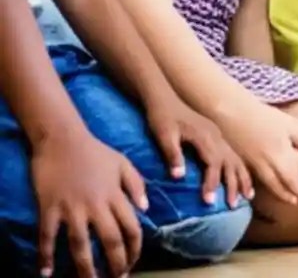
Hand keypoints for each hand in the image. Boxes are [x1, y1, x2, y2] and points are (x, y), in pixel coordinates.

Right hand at [31, 131, 147, 277]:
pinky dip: (46, 256)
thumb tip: (146, 209)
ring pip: (80, 245)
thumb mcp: (123, 163)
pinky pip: (47, 236)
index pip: (132, 229)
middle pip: (110, 242)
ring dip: (85, 268)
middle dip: (115, 265)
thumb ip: (136, 186)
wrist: (62, 138)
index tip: (132, 264)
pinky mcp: (50, 207)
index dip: (134, 250)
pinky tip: (46, 272)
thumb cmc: (95, 150)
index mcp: (116, 196)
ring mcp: (72, 207)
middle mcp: (97, 205)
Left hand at [146, 98, 252, 207]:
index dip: (212, 183)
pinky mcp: (217, 136)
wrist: (165, 99)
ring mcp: (219, 136)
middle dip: (233, 185)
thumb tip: (179, 177)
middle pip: (230, 164)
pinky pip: (234, 155)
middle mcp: (216, 136)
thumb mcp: (164, 136)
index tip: (209, 202)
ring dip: (242, 178)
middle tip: (232, 205)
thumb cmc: (162, 118)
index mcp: (205, 137)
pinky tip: (243, 179)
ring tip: (247, 197)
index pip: (213, 164)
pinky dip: (241, 169)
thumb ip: (173, 155)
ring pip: (236, 159)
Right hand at [219, 106, 297, 204]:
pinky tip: (263, 188)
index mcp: (281, 155)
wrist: (233, 111)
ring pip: (267, 183)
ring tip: (288, 199)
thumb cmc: (266, 117)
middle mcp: (266, 163)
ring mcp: (253, 162)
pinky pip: (253, 178)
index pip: (293, 178)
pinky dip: (261, 185)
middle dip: (290, 194)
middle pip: (279, 184)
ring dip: (278, 192)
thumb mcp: (292, 128)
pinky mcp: (243, 159)